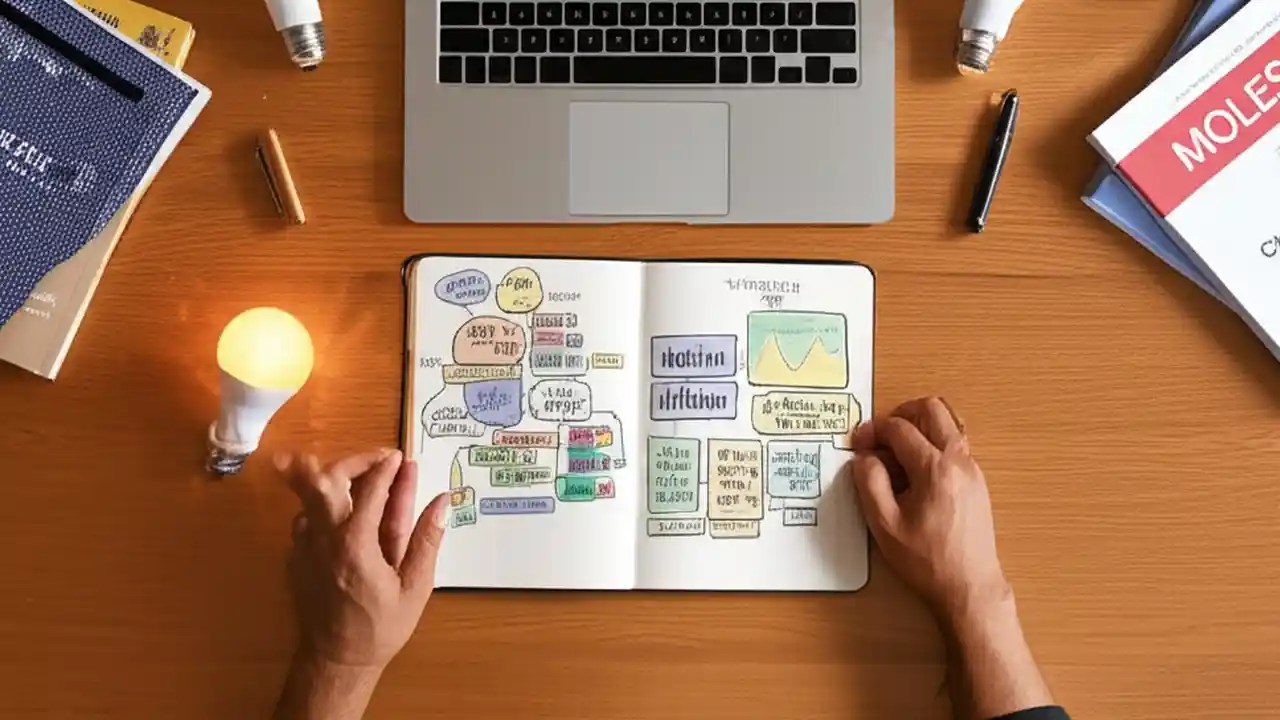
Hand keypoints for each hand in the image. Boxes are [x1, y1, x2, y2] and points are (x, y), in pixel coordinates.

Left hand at [274, 449, 450, 719]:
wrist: (335, 660)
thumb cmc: (381, 627)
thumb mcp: (415, 587)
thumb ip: (426, 540)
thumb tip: (442, 502)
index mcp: (356, 544)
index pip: (371, 489)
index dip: (387, 468)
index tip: (401, 457)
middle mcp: (324, 539)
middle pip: (326, 479)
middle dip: (352, 461)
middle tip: (377, 459)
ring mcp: (304, 547)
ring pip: (310, 496)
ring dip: (334, 480)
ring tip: (361, 478)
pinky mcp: (294, 558)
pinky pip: (305, 519)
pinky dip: (322, 507)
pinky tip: (341, 514)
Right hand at [849, 398, 1008, 622]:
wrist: (970, 587)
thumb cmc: (926, 560)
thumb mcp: (884, 524)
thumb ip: (869, 482)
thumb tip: (865, 457)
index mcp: (935, 468)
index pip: (899, 428)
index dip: (872, 430)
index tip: (857, 444)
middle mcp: (959, 461)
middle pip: (933, 409)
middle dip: (901, 414)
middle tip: (880, 436)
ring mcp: (973, 470)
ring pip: (947, 425)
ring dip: (919, 429)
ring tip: (895, 456)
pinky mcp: (977, 482)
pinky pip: (954, 446)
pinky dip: (932, 446)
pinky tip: (914, 475)